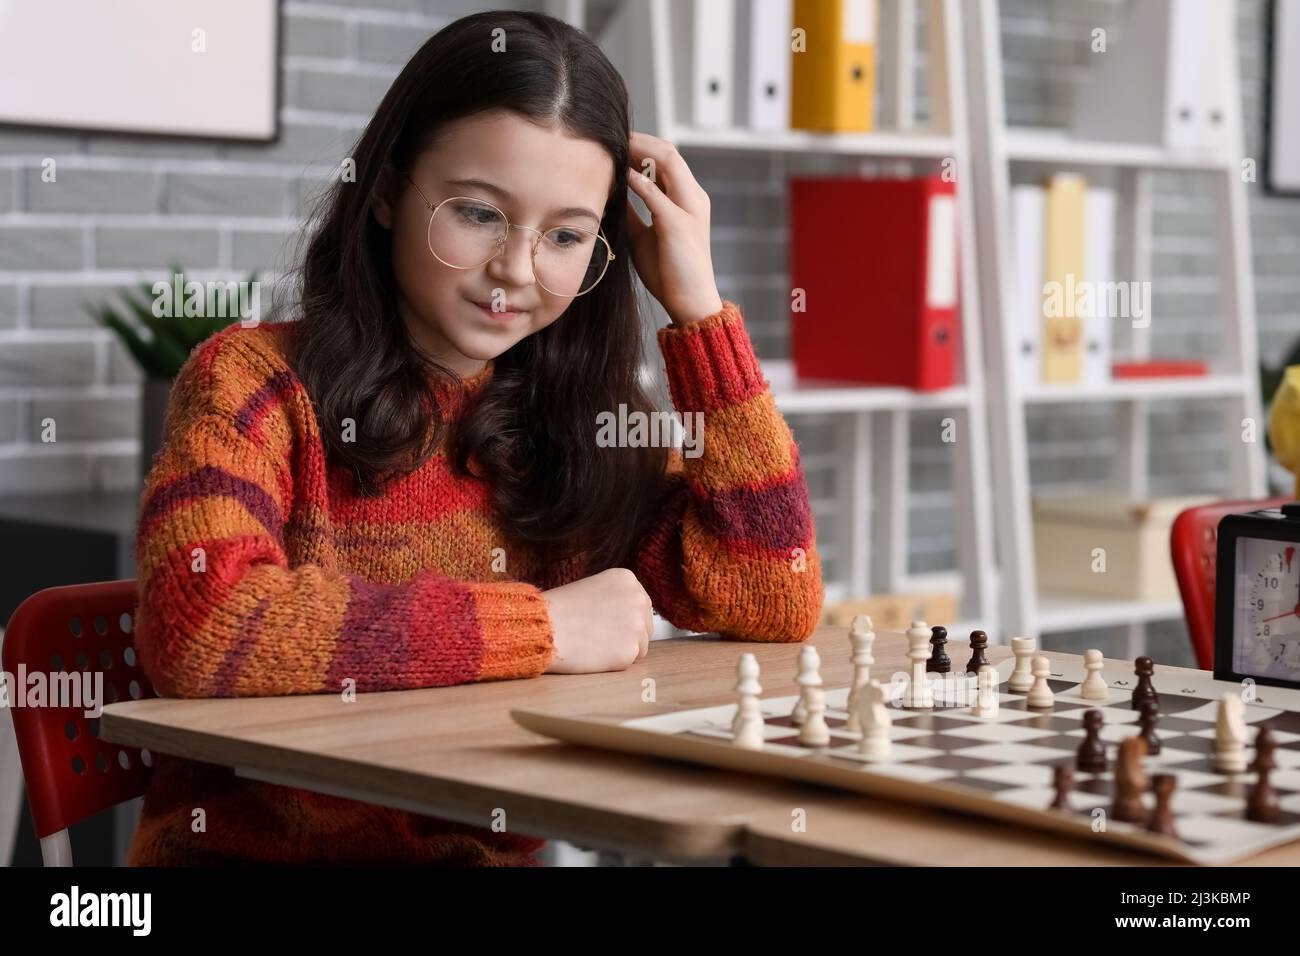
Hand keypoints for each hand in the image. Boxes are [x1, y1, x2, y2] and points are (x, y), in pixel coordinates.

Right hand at [542, 567, 653, 673]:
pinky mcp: (630, 650)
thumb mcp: (593, 587)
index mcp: (628, 579)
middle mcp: (638, 599)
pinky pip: (630, 661)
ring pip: (641, 646)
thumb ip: (617, 597)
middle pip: (646, 626)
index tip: (603, 620)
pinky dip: (614, 662)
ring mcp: (637, 625)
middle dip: (627, 634)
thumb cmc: (560, 610)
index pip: (641, 605)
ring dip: (622, 648)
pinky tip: (595, 653)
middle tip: (598, 635)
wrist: (544, 627)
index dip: (621, 618)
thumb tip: (634, 615)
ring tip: (594, 642)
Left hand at [624, 131, 723, 325]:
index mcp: (688, 198)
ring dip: (638, 151)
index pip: (666, 158)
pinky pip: (656, 194)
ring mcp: (689, 209)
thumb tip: (611, 191)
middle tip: (610, 137)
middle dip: (638, 141)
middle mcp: (693, 197)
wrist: (690, 301)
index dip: (641, 146)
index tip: (614, 143)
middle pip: (667, 152)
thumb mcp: (644, 233)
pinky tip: (619, 176)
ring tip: (613, 147)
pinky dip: (637, 182)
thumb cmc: (668, 270)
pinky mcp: (678, 225)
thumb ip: (633, 211)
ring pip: (667, 162)